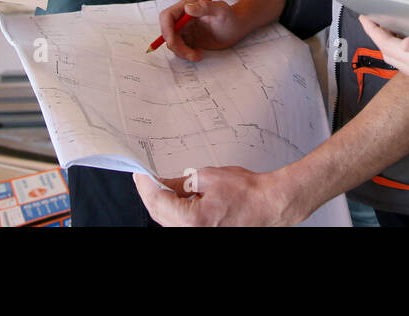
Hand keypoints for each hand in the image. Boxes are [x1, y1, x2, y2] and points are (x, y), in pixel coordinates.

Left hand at [133, 166, 293, 225]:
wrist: (269, 204)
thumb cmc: (247, 192)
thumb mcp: (208, 177)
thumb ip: (181, 182)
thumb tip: (163, 181)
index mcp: (191, 220)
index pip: (157, 200)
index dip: (145, 184)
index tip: (140, 172)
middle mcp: (192, 233)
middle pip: (158, 213)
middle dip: (150, 194)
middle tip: (145, 176)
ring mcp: (197, 235)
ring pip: (168, 220)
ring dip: (161, 202)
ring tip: (159, 183)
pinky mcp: (204, 233)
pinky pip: (180, 223)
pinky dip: (174, 209)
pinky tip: (175, 196)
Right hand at [159, 0, 246, 61]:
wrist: (236, 29)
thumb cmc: (230, 17)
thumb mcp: (221, 10)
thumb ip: (205, 7)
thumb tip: (187, 8)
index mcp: (187, 7)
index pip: (167, 17)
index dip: (166, 30)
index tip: (172, 42)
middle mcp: (182, 18)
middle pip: (167, 33)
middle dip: (176, 46)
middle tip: (190, 54)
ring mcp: (184, 30)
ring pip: (172, 43)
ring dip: (182, 52)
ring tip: (199, 54)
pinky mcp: (188, 40)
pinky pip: (180, 50)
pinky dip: (187, 55)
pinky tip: (200, 53)